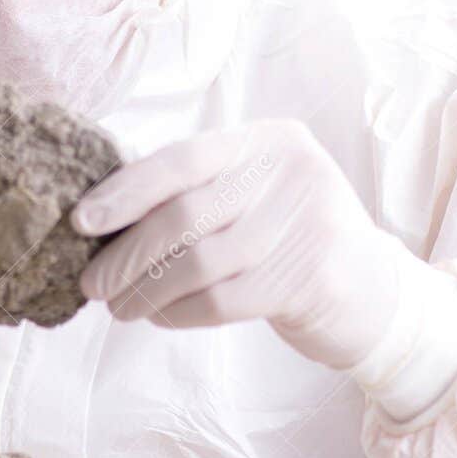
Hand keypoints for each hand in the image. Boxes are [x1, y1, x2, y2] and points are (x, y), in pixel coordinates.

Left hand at [72, 120, 416, 368]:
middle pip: (184, 215)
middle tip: (92, 283)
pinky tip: (161, 317)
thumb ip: (199, 191)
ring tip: (119, 308)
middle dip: (126, 254)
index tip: (81, 220)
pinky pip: (221, 301)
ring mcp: (307, 223)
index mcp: (268, 140)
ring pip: (198, 264)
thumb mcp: (257, 193)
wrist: (376, 293)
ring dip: (146, 292)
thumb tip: (103, 211)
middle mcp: (291, 172)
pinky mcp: (313, 278)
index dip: (125, 190)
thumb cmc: (290, 239)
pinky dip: (180, 313)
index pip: (182, 158)